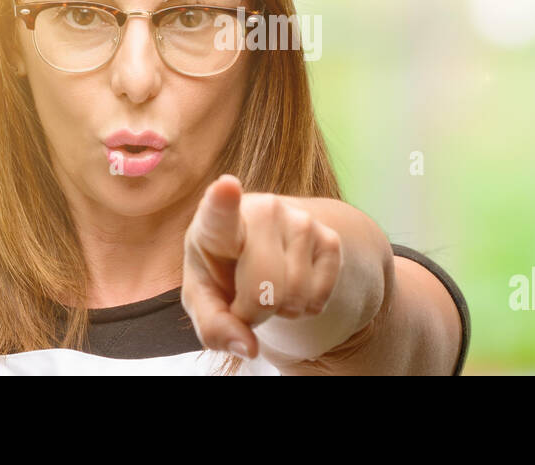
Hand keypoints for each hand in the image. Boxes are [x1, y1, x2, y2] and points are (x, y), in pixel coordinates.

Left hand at [181, 174, 342, 359]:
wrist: (264, 250)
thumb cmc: (222, 273)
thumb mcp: (204, 299)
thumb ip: (214, 326)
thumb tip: (247, 347)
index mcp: (217, 221)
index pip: (220, 211)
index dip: (223, 200)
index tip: (226, 187)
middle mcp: (263, 210)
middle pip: (263, 288)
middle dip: (253, 312)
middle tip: (243, 301)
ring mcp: (301, 221)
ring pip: (294, 297)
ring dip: (280, 310)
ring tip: (268, 288)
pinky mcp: (330, 238)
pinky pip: (318, 299)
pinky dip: (304, 309)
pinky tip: (291, 286)